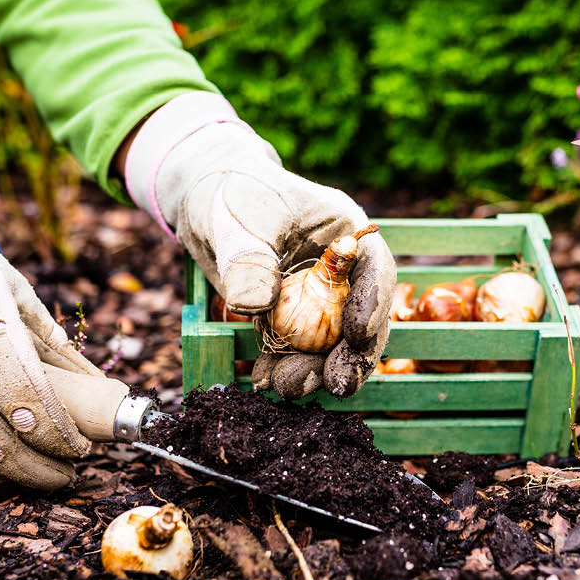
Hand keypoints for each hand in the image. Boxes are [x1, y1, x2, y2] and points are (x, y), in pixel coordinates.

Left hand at [122, 93, 395, 398]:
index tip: (358, 334)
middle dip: (351, 356)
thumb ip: (249, 260)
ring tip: (286, 386)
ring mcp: (317, 298)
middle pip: (361, 318)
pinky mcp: (290, 318)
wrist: (204, 198)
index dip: (374, 303)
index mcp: (345, 233)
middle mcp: (341, 271)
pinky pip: (294, 350)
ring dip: (313, 370)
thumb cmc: (231, 192)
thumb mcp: (239, 220)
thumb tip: (255, 305)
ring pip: (329, 344)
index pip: (375, 270)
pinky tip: (265, 381)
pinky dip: (282, 368)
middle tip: (336, 384)